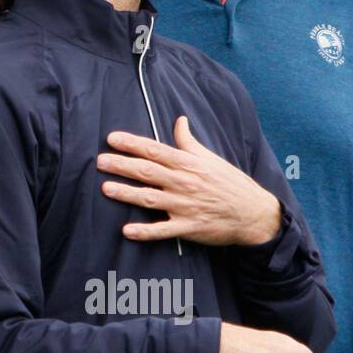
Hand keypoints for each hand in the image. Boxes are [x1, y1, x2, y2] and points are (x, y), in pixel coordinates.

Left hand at [98, 116, 280, 245]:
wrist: (253, 213)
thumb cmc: (230, 183)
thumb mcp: (211, 158)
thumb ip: (189, 142)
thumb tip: (179, 120)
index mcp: (188, 164)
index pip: (155, 150)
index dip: (132, 144)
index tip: (112, 138)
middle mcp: (184, 183)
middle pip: (148, 172)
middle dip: (122, 165)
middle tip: (99, 161)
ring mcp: (185, 206)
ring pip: (151, 198)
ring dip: (127, 194)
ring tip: (106, 188)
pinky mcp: (188, 227)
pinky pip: (163, 231)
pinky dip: (145, 232)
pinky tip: (127, 231)